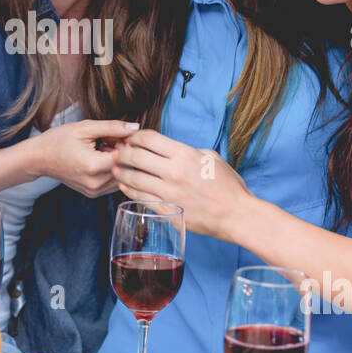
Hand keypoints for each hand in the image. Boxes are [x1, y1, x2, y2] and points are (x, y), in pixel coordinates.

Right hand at [32, 119, 140, 196]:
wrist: (38, 158)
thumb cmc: (58, 140)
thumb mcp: (85, 128)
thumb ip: (112, 127)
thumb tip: (135, 127)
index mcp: (94, 166)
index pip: (126, 156)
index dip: (125, 143)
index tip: (117, 134)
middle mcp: (95, 183)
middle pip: (125, 167)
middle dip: (123, 152)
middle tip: (109, 140)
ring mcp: (94, 191)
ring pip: (121, 176)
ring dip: (118, 162)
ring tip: (103, 149)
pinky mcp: (93, 193)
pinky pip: (112, 183)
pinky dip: (112, 170)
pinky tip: (100, 159)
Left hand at [111, 129, 250, 239]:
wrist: (236, 215)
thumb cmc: (228, 186)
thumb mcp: (212, 158)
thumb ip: (189, 151)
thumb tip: (172, 150)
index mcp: (185, 154)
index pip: (149, 139)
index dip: (135, 137)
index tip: (131, 139)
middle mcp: (173, 172)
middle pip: (136, 156)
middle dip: (122, 153)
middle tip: (117, 153)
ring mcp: (169, 193)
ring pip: (134, 179)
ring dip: (120, 172)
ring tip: (115, 169)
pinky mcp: (167, 210)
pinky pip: (141, 199)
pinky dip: (129, 191)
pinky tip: (124, 187)